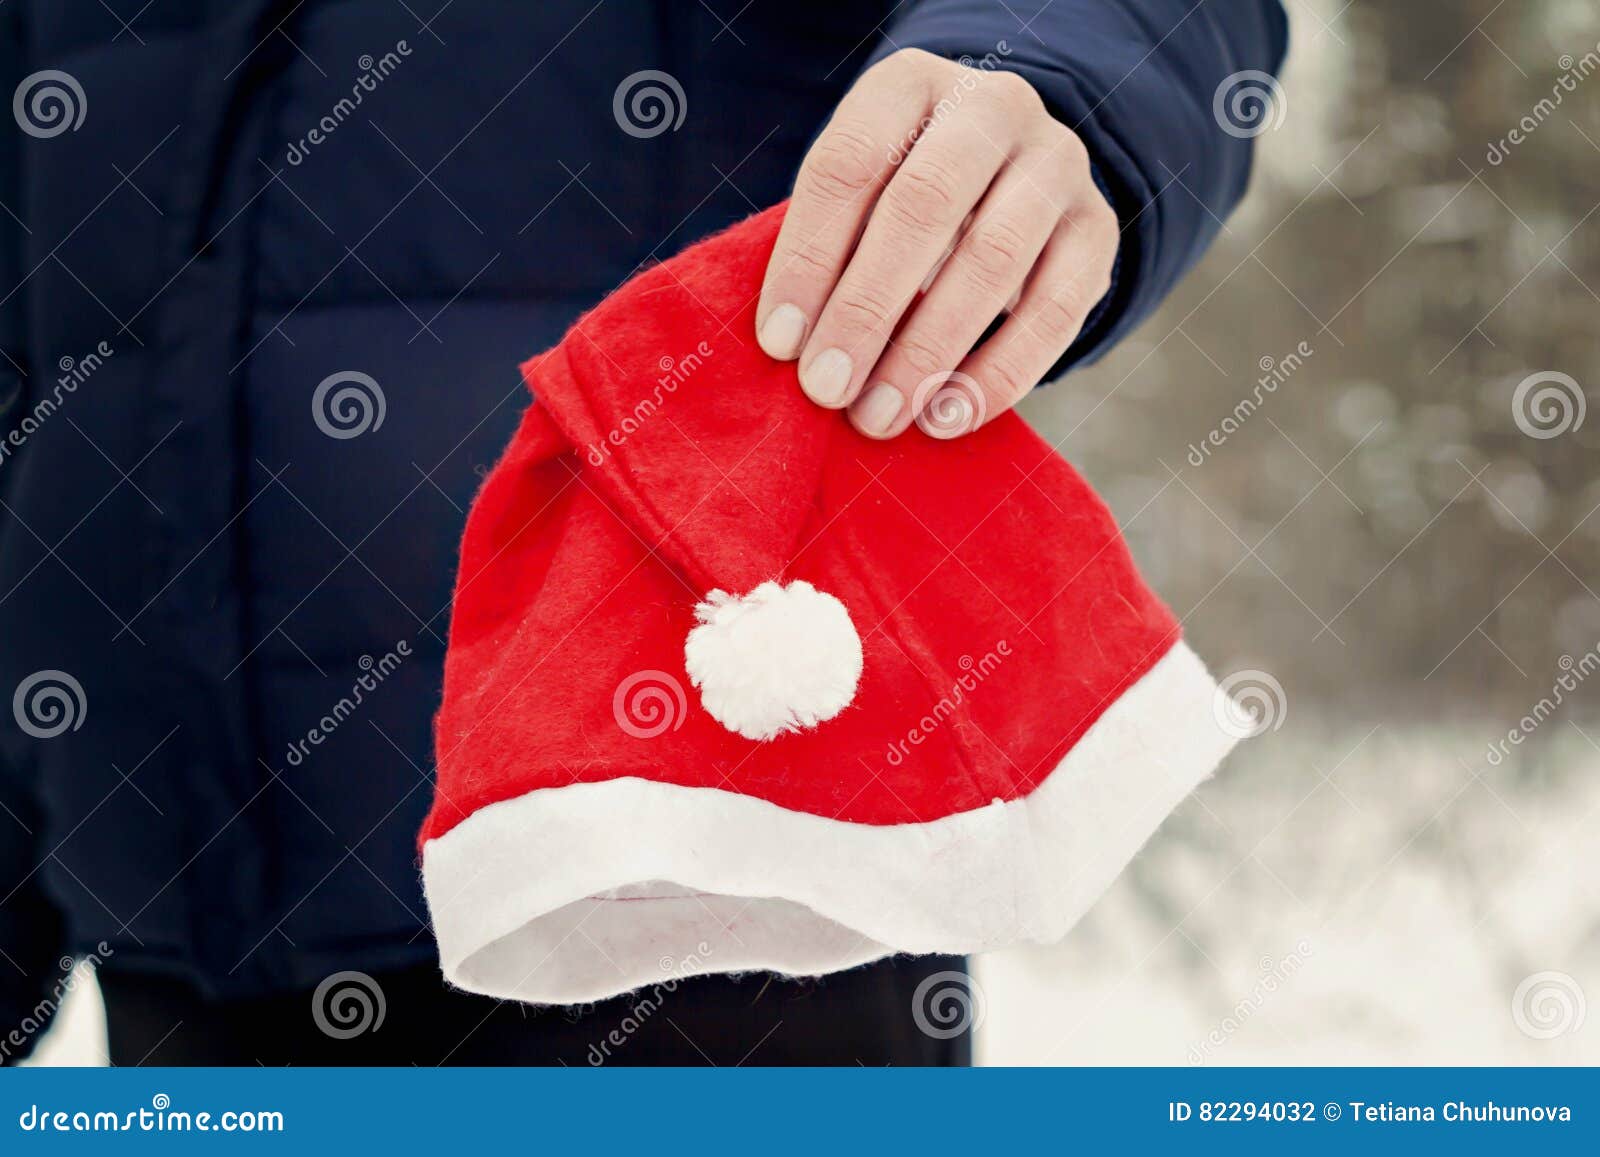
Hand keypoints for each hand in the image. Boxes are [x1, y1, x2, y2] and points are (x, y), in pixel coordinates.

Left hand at [757, 48, 1118, 438]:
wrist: (1007, 181)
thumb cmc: (897, 200)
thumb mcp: (856, 197)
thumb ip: (826, 250)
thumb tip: (790, 346)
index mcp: (909, 84)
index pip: (849, 163)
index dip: (808, 258)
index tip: (778, 343)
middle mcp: (992, 105)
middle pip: (924, 203)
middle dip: (866, 308)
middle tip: (825, 388)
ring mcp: (1056, 163)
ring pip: (994, 257)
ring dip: (927, 350)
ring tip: (878, 416)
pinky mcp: (1098, 229)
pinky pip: (1055, 310)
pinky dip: (998, 374)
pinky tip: (945, 418)